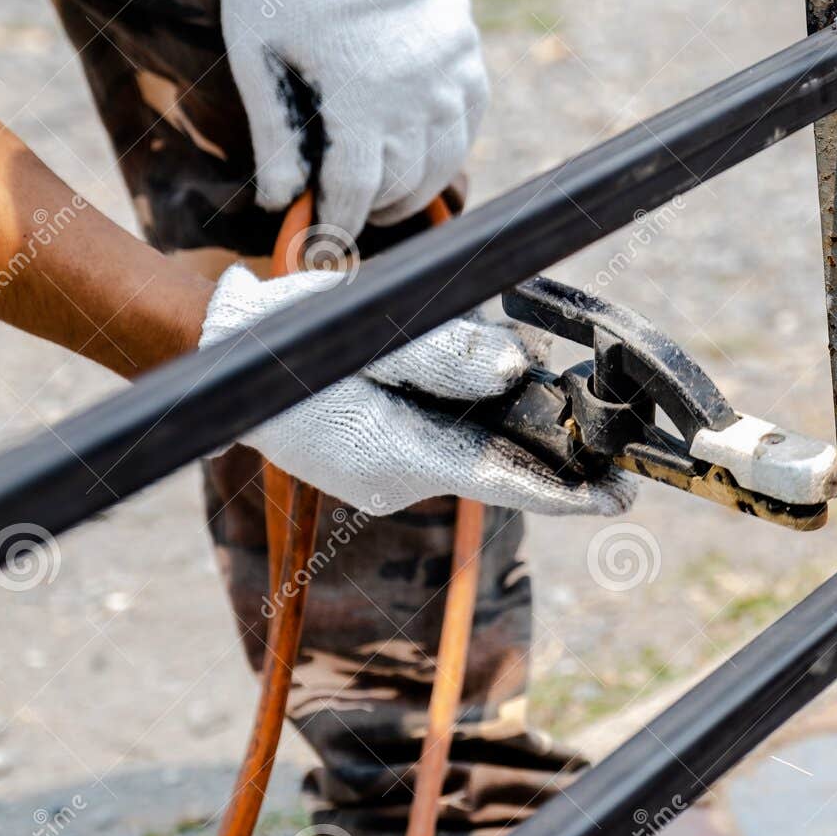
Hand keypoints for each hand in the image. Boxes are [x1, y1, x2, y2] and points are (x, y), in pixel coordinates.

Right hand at [199, 265, 635, 515]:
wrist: (214, 356)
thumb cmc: (285, 337)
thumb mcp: (365, 334)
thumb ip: (441, 355)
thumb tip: (514, 368)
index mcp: (392, 455)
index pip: (502, 479)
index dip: (567, 492)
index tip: (622, 502)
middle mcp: (396, 478)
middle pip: (497, 463)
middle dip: (553, 451)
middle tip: (616, 440)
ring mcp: (385, 474)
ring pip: (473, 447)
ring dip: (512, 425)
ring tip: (556, 394)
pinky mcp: (379, 458)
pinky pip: (444, 441)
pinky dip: (474, 419)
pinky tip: (492, 386)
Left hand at [220, 0, 488, 236]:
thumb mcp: (259, 61)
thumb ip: (275, 138)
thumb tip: (280, 202)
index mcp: (358, 105)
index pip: (355, 191)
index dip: (340, 223)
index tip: (330, 238)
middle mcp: (413, 99)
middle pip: (404, 183)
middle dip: (377, 207)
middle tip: (358, 212)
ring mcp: (447, 76)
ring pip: (444, 158)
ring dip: (417, 183)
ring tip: (393, 190)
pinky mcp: (466, 53)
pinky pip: (469, 118)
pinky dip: (450, 142)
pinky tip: (428, 145)